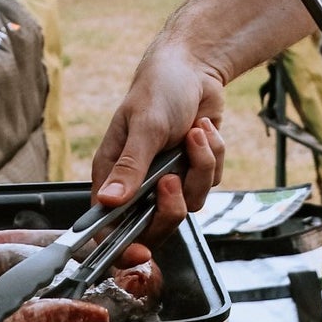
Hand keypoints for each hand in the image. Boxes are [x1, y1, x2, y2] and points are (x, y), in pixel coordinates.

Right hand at [91, 32, 227, 238]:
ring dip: (199, 166)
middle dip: (172, 205)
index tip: (140, 252)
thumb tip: (108, 202)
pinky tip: (203, 129)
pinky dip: (212, 155)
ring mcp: (168, 179)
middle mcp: (138, 184)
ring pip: (190, 204)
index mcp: (112, 175)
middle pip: (156, 226)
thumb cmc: (158, 90)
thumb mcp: (144, 126)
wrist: (195, 69)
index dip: (121, 247)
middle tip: (173, 178)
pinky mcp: (194, 171)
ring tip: (193, 134)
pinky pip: (210, 182)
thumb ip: (130, 166)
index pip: (108, 227)